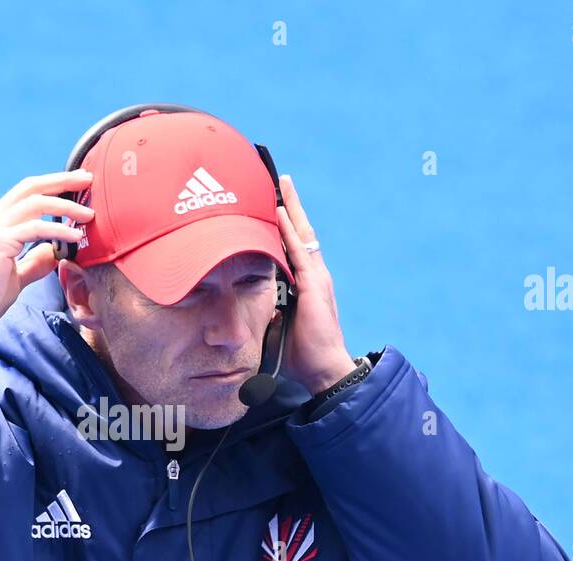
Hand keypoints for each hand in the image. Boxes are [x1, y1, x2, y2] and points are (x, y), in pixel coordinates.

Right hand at [0, 170, 95, 330]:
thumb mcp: (16, 276)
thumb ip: (34, 262)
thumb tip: (55, 253)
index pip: (27, 193)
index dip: (53, 185)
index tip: (78, 184)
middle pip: (32, 187)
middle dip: (62, 180)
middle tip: (88, 178)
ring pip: (35, 202)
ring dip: (66, 205)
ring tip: (89, 214)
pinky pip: (35, 229)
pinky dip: (57, 229)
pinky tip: (74, 237)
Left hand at [274, 174, 354, 393]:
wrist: (323, 370)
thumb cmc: (301, 354)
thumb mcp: (277, 327)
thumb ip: (268, 312)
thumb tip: (250, 308)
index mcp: (306, 283)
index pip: (295, 245)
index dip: (285, 224)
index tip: (274, 204)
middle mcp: (314, 274)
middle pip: (301, 231)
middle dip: (290, 205)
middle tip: (281, 179)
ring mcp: (316, 277)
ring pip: (302, 233)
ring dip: (290, 208)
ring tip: (282, 183)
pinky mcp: (313, 284)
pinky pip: (298, 250)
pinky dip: (289, 229)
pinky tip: (278, 212)